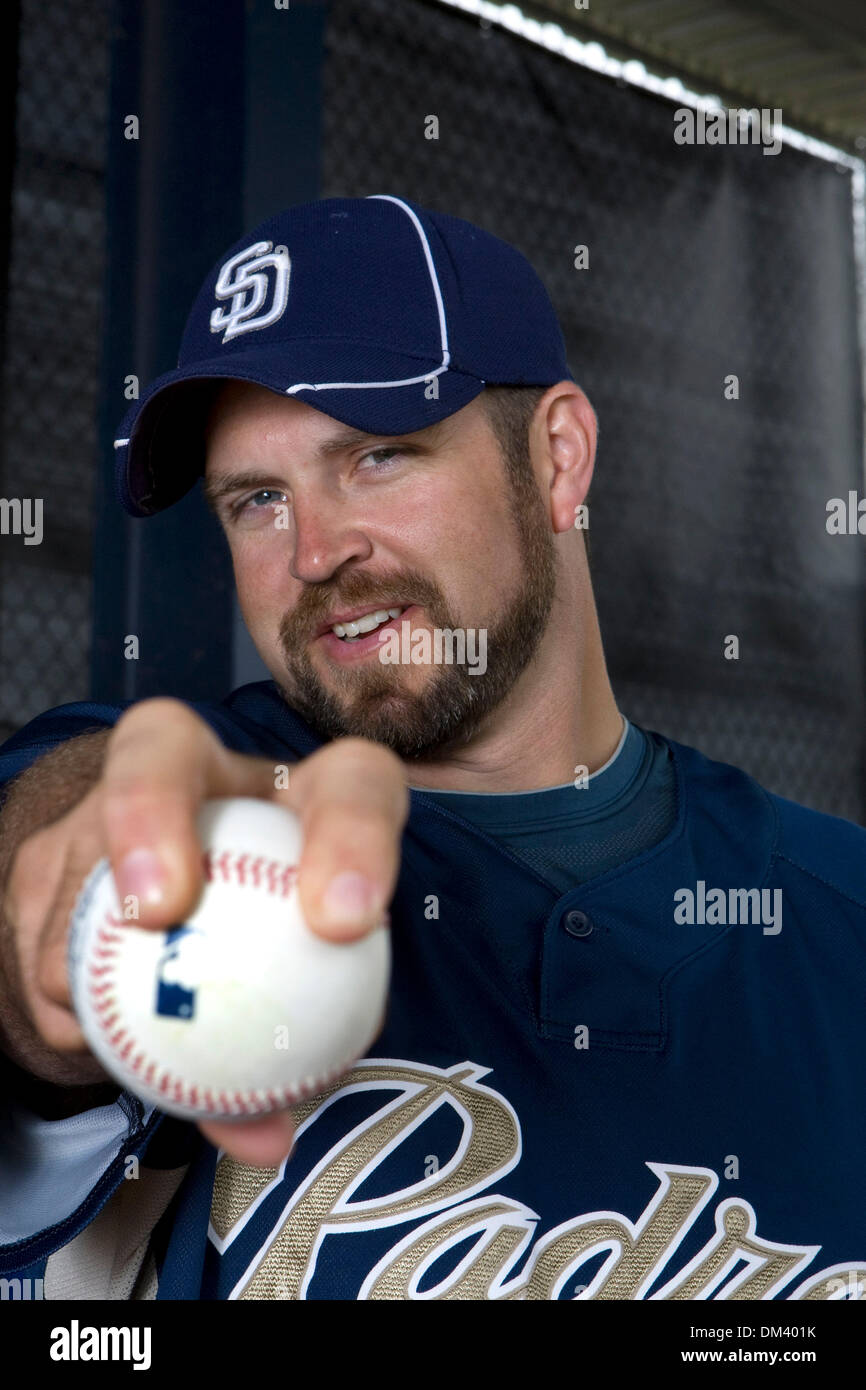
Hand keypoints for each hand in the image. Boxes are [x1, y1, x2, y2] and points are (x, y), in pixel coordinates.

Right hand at [2, 698, 407, 1164]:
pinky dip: (58, 991)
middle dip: (149, 813)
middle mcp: (207, 767)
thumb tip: (265, 1135)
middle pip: (161, 746)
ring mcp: (112, 799)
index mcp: (308, 793)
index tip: (345, 923)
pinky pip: (35, 923)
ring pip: (74, 843)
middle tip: (157, 911)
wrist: (183, 907)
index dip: (355, 837)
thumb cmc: (270, 949)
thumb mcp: (299, 994)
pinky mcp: (49, 852)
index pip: (354, 784)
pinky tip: (85, 1031)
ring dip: (85, 943)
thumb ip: (288, 1051)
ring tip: (112, 1032)